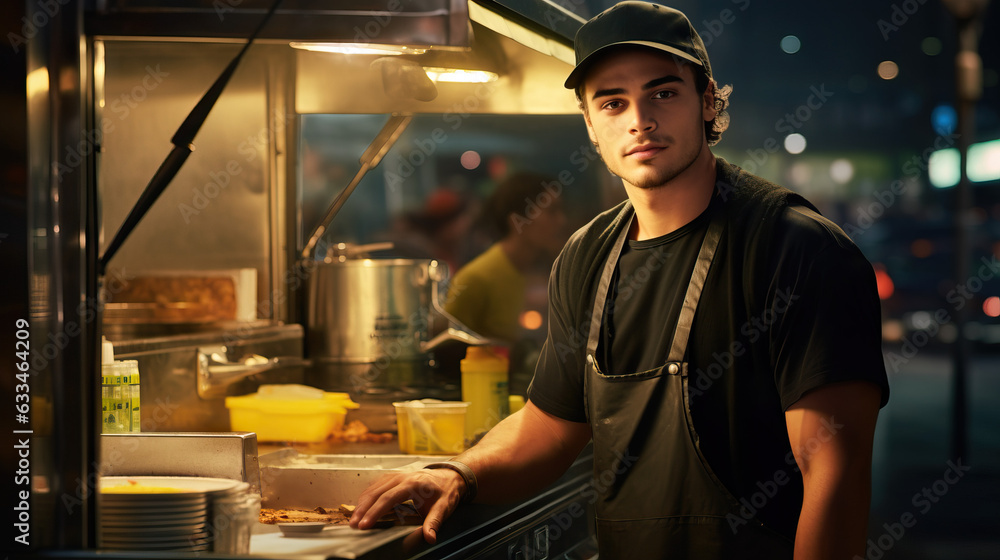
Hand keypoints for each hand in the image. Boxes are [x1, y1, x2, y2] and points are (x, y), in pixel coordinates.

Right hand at [349, 467, 465, 543]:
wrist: (450, 476)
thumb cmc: (446, 491)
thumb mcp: (444, 507)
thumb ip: (434, 522)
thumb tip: (429, 538)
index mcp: (413, 483)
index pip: (388, 498)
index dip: (375, 512)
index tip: (365, 524)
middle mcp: (402, 476)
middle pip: (376, 492)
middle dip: (363, 509)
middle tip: (353, 525)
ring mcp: (396, 475)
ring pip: (373, 488)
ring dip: (362, 503)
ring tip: (354, 519)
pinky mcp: (393, 477)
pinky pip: (376, 485)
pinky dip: (366, 496)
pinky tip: (361, 506)